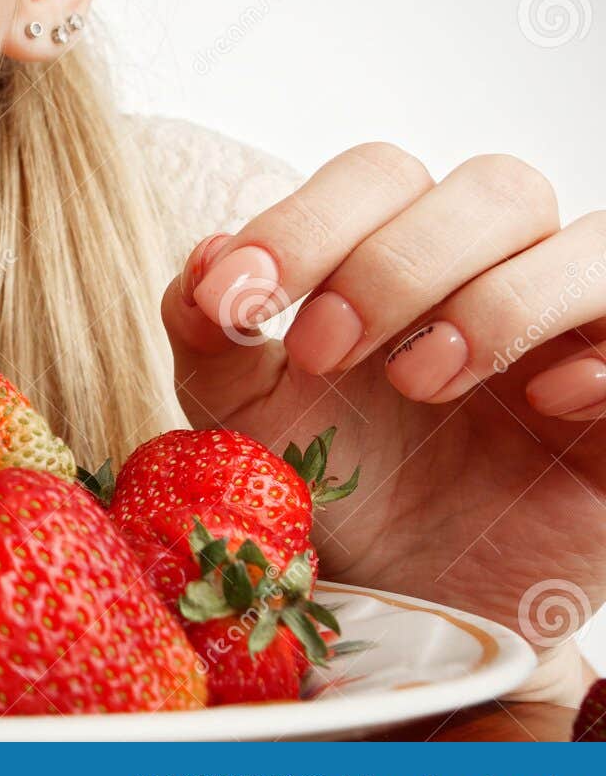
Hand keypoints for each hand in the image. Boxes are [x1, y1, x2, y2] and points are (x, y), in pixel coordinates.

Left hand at [160, 144, 605, 671]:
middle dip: (398, 261)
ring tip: (423, 382)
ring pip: (592, 238)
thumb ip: (209, 334)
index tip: (244, 297)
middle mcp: (497, 268)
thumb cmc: (325, 483)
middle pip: (494, 187)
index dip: (309, 220)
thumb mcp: (242, 415)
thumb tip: (208, 258)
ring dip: (502, 300)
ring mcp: (574, 328)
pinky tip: (546, 406)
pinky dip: (601, 357)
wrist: (399, 600)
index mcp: (397, 249)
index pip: (379, 175)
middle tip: (325, 350)